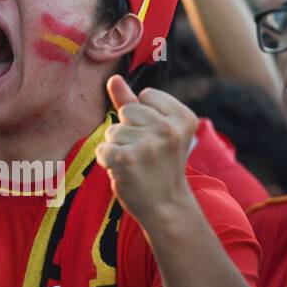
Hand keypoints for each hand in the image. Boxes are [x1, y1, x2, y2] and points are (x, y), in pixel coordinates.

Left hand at [96, 75, 197, 226]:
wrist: (166, 207)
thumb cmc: (160, 167)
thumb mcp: (156, 131)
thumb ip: (133, 103)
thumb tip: (113, 78)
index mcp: (183, 117)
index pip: (146, 95)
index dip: (145, 118)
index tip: (158, 140)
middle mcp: (169, 128)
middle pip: (127, 112)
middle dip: (129, 132)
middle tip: (146, 155)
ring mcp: (148, 144)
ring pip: (113, 131)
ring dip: (118, 148)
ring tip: (137, 165)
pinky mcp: (127, 159)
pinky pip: (103, 148)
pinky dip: (107, 161)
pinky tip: (125, 172)